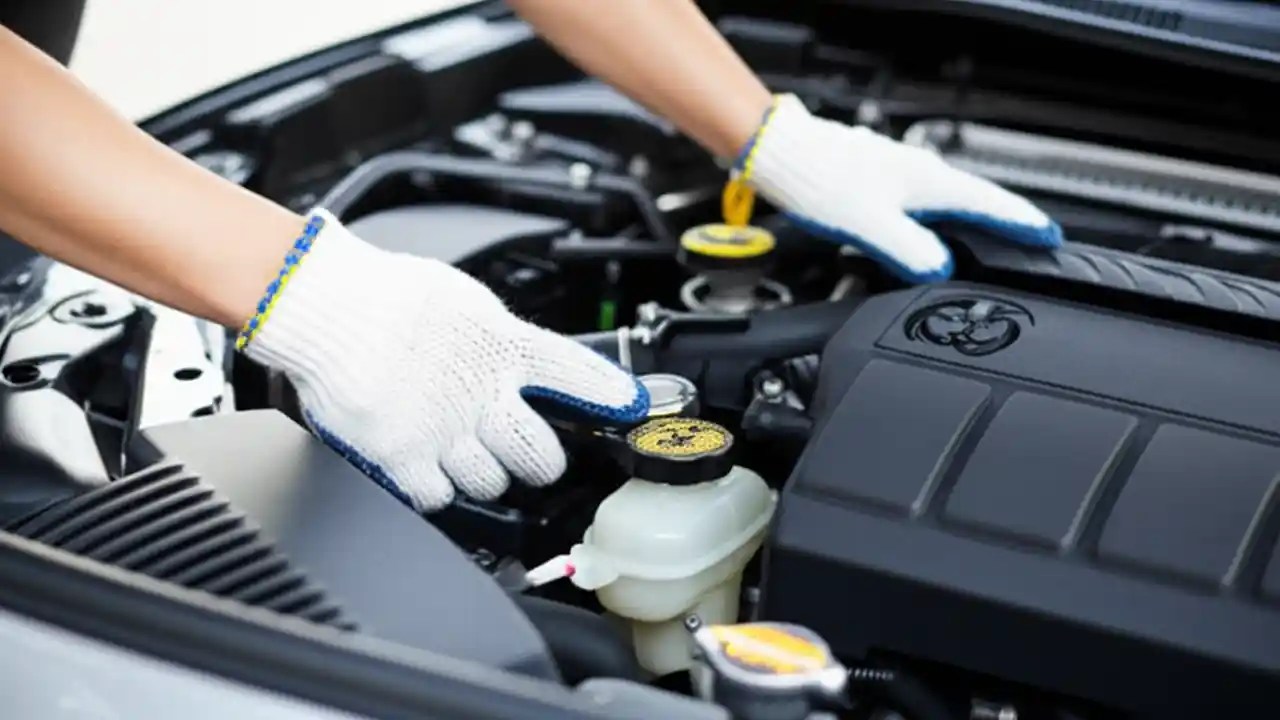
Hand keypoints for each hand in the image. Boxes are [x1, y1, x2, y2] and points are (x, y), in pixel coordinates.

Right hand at [238, 211, 649, 511]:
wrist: (322, 305)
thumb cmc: (385, 294)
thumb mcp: (466, 303)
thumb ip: (503, 339)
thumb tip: (528, 361)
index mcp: (503, 347)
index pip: (577, 376)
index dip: (611, 397)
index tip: (632, 408)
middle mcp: (482, 394)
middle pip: (541, 458)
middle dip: (539, 460)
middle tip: (524, 450)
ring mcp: (444, 430)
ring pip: (491, 483)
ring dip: (483, 472)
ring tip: (459, 447)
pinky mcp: (404, 458)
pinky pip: (439, 497)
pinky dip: (436, 486)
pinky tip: (426, 462)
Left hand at [740, 94, 1062, 282]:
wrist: (779, 155)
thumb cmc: (819, 180)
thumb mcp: (868, 225)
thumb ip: (908, 252)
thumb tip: (938, 272)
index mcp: (928, 182)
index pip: (990, 204)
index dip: (1022, 224)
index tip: (1050, 238)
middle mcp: (917, 175)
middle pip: (972, 203)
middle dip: (1000, 224)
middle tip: (1026, 241)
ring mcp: (896, 176)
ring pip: (943, 205)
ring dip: (964, 226)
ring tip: (982, 246)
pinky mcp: (873, 182)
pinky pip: (916, 206)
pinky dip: (930, 224)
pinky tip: (919, 239)